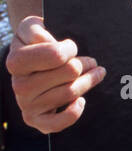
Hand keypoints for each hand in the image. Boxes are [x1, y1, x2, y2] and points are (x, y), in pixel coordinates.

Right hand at [6, 16, 104, 132]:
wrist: (32, 65)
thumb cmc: (36, 43)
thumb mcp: (32, 27)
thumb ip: (36, 30)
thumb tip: (45, 43)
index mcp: (16, 62)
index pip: (57, 55)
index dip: (70, 48)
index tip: (71, 47)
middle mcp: (19, 86)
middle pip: (70, 72)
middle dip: (85, 64)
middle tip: (91, 62)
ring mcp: (27, 105)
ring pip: (71, 92)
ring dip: (90, 81)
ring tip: (97, 72)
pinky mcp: (37, 121)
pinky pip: (58, 124)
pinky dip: (73, 113)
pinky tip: (81, 101)